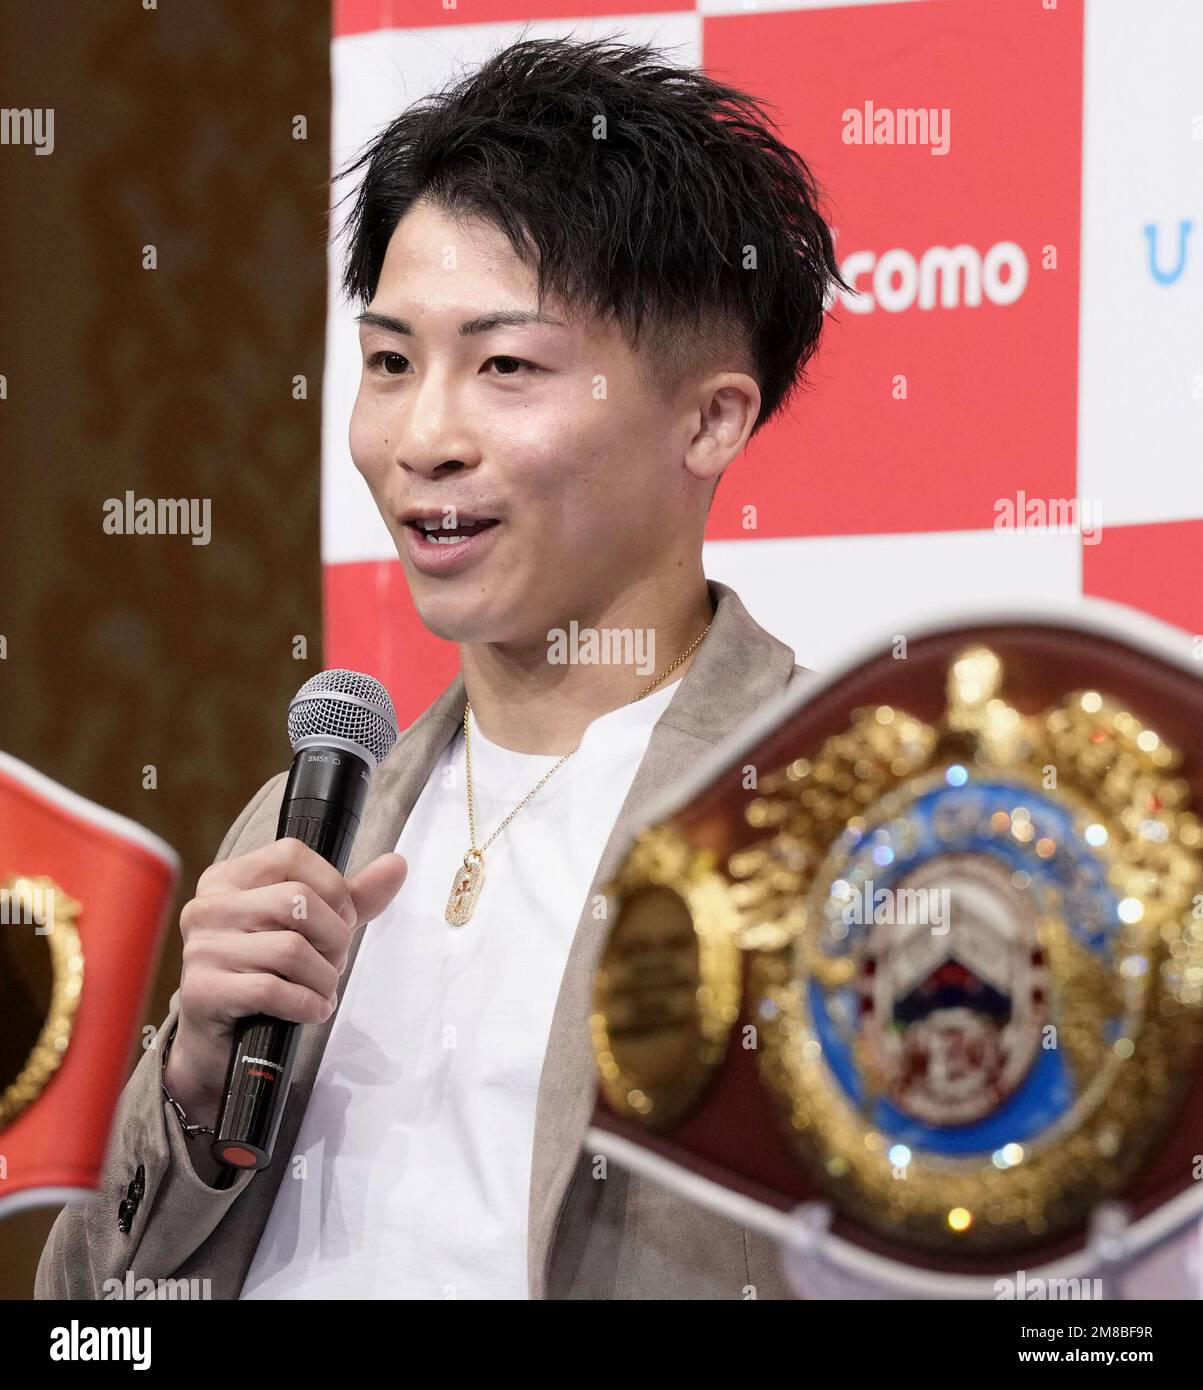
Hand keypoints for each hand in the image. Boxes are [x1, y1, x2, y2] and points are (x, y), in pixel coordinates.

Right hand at [163, 838, 407, 1124]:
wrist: (220, 1042)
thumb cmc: (265, 974)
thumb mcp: (310, 928)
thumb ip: (352, 897)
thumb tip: (396, 865)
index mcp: (229, 879)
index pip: (292, 855)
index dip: (333, 888)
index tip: (341, 920)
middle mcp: (208, 907)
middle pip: (297, 901)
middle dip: (335, 938)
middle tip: (334, 961)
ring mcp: (201, 949)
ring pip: (290, 949)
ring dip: (324, 977)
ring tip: (323, 989)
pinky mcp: (203, 992)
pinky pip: (273, 990)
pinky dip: (307, 1003)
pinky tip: (312, 1009)